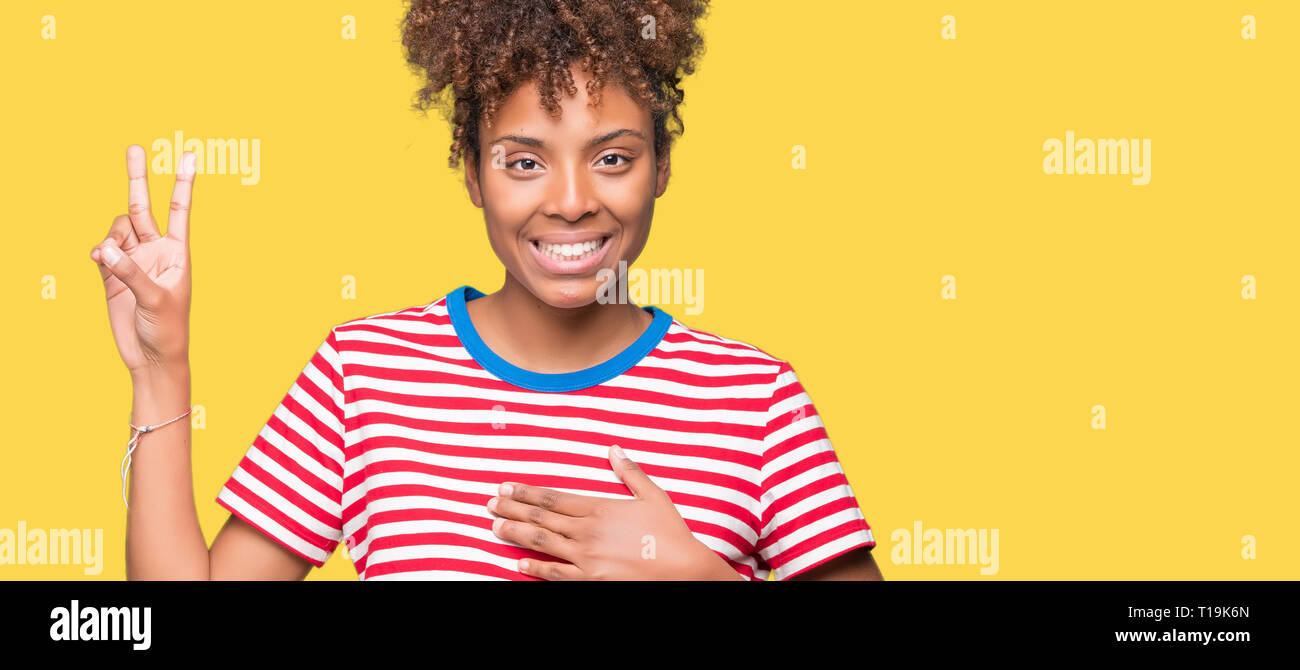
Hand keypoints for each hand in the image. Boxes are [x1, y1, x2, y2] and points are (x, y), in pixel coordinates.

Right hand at [90, 145, 196, 373]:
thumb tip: (104, 250)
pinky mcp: (113, 274)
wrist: (151, 355)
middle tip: (135, 148)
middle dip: (138, 178)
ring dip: (112, 237)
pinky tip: (99, 260)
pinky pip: (102, 251)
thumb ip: (130, 272)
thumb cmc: (168, 328)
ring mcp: (133, 261)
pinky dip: (99, 252)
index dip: (184, 183)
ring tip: (111, 257)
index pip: (180, 210)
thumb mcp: (155, 299)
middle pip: (143, 207)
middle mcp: (155, 251)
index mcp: (177, 252)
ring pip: (118, 229)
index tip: (190, 155)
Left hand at [486, 445, 742, 579]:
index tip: (505, 486)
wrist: (683, 570)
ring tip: (495, 528)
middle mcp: (587, 532)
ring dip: (516, 535)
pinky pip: (556, 574)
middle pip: (540, 518)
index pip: (552, 498)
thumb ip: (630, 472)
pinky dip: (535, 569)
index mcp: (599, 508)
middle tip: (489, 504)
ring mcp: (586, 559)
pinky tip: (519, 563)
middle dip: (512, 510)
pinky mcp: (591, 580)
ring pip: (542, 544)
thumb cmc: (671, 533)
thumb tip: (613, 448)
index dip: (526, 492)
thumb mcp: (653, 496)